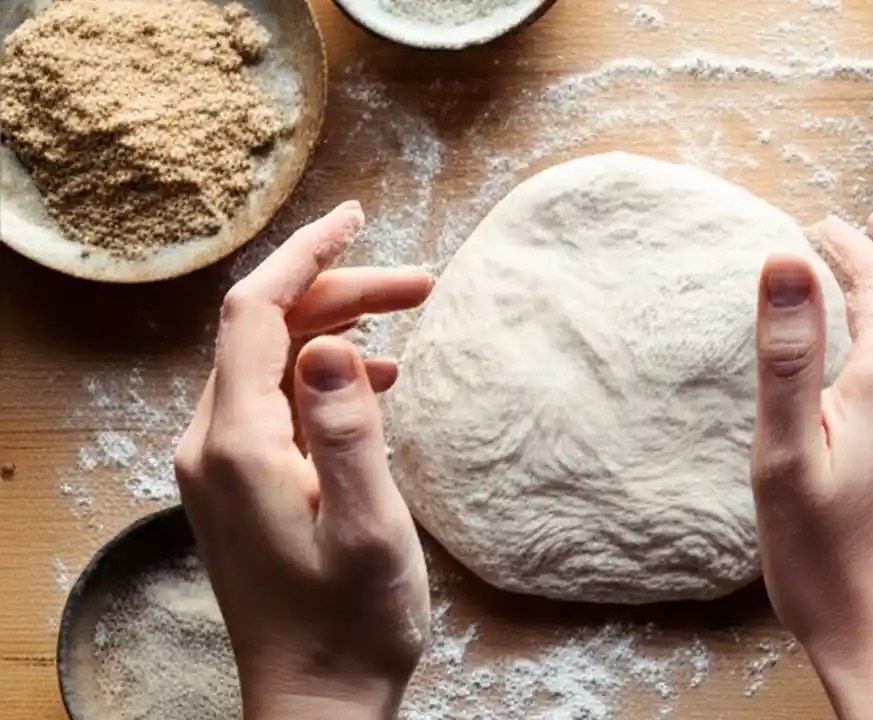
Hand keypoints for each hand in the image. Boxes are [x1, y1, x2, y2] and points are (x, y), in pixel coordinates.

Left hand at [174, 202, 432, 719]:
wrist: (316, 700)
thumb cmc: (351, 620)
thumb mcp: (368, 525)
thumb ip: (347, 429)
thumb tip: (335, 342)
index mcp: (236, 444)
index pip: (255, 312)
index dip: (307, 255)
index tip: (357, 215)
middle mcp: (212, 445)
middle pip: (265, 331)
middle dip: (342, 292)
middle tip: (424, 283)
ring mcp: (220, 467)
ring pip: (271, 363)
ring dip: (336, 330)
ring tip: (412, 319)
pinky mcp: (239, 485)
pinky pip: (274, 402)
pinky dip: (324, 374)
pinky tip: (377, 382)